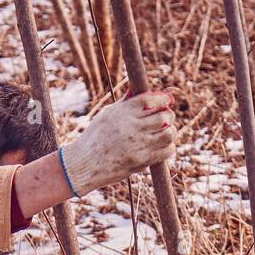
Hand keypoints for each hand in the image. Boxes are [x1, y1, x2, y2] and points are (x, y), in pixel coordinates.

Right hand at [60, 90, 176, 196]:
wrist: (84, 165)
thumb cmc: (94, 139)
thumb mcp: (106, 116)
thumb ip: (125, 103)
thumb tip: (137, 88)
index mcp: (122, 112)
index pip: (151, 99)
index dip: (163, 98)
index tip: (166, 101)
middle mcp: (131, 127)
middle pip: (164, 116)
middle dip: (168, 116)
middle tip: (165, 119)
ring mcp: (137, 145)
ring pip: (169, 133)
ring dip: (170, 132)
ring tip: (164, 133)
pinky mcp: (140, 161)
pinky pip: (165, 151)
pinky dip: (168, 147)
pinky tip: (161, 146)